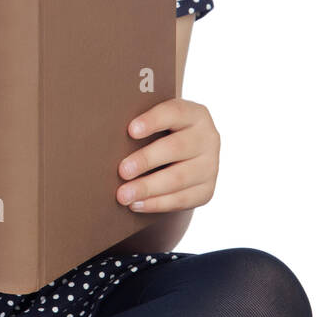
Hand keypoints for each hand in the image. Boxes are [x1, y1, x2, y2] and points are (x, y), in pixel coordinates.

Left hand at [115, 98, 219, 212]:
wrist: (183, 156)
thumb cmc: (160, 134)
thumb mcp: (157, 122)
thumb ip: (141, 123)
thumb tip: (106, 132)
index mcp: (195, 114)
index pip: (175, 112)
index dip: (153, 120)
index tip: (131, 130)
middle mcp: (208, 138)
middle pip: (177, 148)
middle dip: (147, 160)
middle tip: (122, 170)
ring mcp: (210, 165)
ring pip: (179, 178)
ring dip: (148, 188)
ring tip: (123, 195)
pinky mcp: (207, 190)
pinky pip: (182, 199)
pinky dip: (157, 204)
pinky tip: (136, 204)